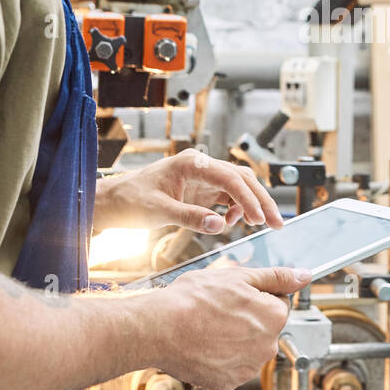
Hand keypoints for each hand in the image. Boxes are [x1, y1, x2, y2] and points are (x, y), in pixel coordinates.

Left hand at [93, 149, 284, 234]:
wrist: (113, 203)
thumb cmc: (130, 202)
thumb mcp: (158, 212)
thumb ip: (190, 218)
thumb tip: (219, 225)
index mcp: (192, 163)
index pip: (230, 178)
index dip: (248, 199)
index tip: (259, 219)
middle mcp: (201, 166)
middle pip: (242, 179)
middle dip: (261, 201)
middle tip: (276, 223)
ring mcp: (202, 178)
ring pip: (239, 187)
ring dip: (251, 205)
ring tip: (257, 225)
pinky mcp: (200, 190)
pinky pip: (227, 197)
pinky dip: (235, 210)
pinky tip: (231, 222)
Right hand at [149, 266, 312, 389]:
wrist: (159, 328)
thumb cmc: (194, 299)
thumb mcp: (239, 276)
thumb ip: (276, 277)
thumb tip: (305, 276)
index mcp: (274, 317)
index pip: (277, 305)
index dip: (255, 298)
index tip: (234, 298)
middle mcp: (268, 347)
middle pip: (264, 329)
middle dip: (247, 320)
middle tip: (218, 312)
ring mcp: (248, 368)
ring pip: (248, 349)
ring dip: (234, 340)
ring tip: (208, 329)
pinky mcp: (228, 383)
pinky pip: (231, 367)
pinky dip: (220, 358)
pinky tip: (204, 346)